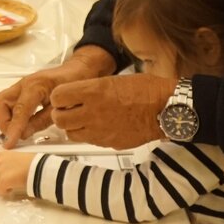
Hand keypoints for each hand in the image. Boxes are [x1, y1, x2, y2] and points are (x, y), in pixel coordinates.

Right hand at [0, 47, 116, 147]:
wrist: (78, 69)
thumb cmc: (73, 83)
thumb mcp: (62, 107)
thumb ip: (41, 121)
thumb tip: (24, 133)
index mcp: (36, 86)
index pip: (19, 111)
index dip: (13, 129)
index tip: (10, 143)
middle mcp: (24, 84)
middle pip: (0, 103)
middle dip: (3, 122)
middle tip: (12, 136)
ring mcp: (21, 85)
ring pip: (1, 102)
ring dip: (4, 119)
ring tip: (16, 131)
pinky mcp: (22, 90)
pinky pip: (8, 102)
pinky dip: (9, 115)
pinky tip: (20, 124)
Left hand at [0, 148, 32, 197]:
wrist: (39, 168)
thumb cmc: (34, 162)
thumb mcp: (19, 158)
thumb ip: (10, 163)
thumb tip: (9, 171)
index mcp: (3, 154)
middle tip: (8, 182)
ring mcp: (0, 171)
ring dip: (1, 186)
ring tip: (12, 186)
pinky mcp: (3, 180)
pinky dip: (5, 192)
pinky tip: (12, 190)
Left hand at [49, 71, 172, 149]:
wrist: (165, 110)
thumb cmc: (144, 90)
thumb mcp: (113, 80)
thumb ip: (90, 89)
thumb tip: (75, 96)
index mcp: (93, 92)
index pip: (57, 97)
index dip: (58, 97)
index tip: (63, 96)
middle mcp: (93, 113)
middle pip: (59, 119)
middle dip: (61, 113)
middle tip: (68, 109)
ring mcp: (100, 131)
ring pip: (70, 133)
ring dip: (72, 126)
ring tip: (82, 119)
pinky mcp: (109, 143)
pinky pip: (88, 141)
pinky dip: (87, 135)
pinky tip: (97, 127)